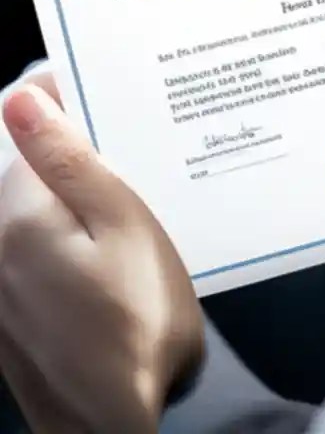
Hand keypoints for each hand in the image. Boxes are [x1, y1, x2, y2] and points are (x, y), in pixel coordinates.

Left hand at [0, 74, 202, 432]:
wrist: (110, 423)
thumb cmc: (138, 320)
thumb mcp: (125, 228)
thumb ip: (70, 161)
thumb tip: (21, 96)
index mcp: (16, 213)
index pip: (25, 128)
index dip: (65, 103)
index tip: (109, 97)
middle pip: (20, 171)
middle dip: (68, 153)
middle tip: (130, 160)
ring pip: (25, 213)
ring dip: (66, 198)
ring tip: (123, 210)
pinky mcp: (1, 315)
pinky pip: (26, 252)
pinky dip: (60, 240)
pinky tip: (104, 258)